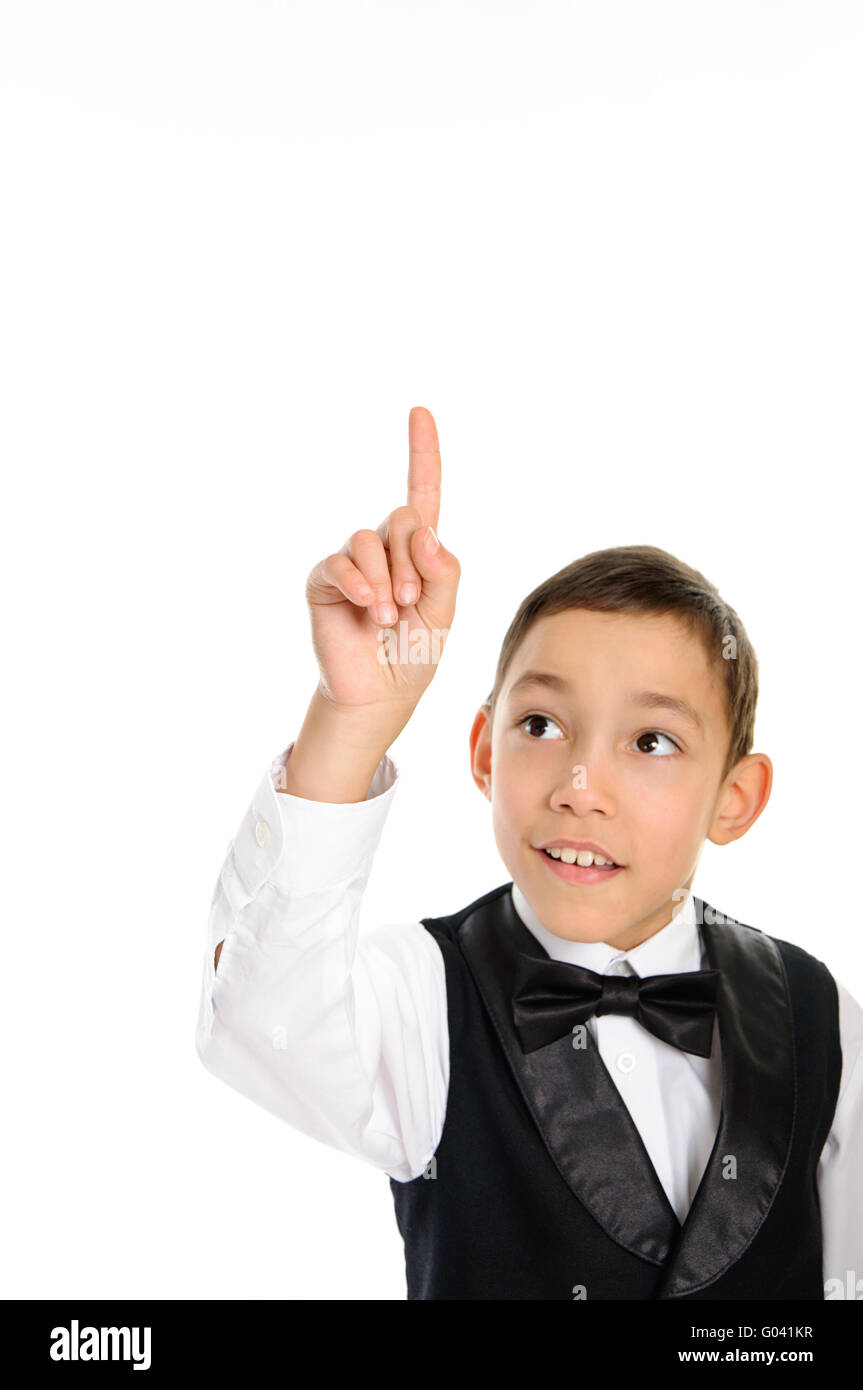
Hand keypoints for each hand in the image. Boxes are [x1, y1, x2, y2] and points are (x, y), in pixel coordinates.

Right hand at [305, 406, 460, 716]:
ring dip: (387, 577)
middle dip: (413, 559)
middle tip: (413, 602)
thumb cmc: (414, 654)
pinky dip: (358, 582)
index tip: (420, 411)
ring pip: (370, 538)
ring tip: (390, 615)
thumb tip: (427, 532)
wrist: (379, 693)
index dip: (422, 452)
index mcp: (417, 550)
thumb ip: (443, 572)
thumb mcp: (443, 613)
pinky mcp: (324, 579)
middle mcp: (383, 548)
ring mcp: (352, 562)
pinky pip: (340, 562)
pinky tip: (368, 606)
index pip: (422, 493)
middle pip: (401, 517)